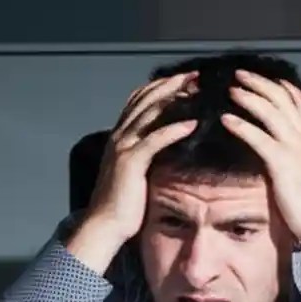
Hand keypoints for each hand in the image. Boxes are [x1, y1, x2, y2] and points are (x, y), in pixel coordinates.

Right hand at [68, 72, 198, 272]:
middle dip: (170, 84)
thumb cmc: (122, 205)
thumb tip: (169, 146)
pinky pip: (155, 139)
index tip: (183, 81)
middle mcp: (118, 138)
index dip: (159, 87)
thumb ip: (146, 155)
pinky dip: (174, 129)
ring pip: (149, 112)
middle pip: (144, 100)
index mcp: (118, 139)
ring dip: (173, 97)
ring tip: (196, 89)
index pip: (137, 102)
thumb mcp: (134, 173)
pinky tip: (193, 124)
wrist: (104, 225)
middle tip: (195, 76)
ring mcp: (122, 148)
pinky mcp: (131, 162)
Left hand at [222, 70, 300, 254]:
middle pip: (282, 99)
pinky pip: (258, 138)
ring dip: (249, 97)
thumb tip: (288, 153)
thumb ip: (300, 157)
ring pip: (270, 112)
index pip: (298, 102)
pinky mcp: (282, 162)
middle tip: (240, 75)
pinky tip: (226, 120)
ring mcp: (295, 148)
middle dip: (260, 83)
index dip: (281, 87)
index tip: (265, 78)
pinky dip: (241, 126)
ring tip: (231, 90)